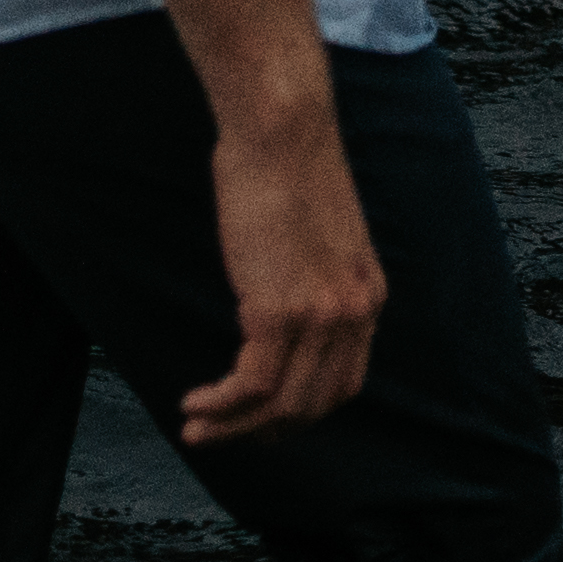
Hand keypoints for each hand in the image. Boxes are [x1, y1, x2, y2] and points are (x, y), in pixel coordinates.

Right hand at [179, 112, 388, 445]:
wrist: (281, 128)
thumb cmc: (284, 165)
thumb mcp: (317, 230)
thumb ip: (310, 272)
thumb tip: (279, 291)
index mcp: (367, 295)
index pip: (344, 381)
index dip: (302, 409)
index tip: (264, 417)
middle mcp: (353, 313)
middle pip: (314, 404)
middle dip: (266, 430)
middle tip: (224, 434)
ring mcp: (319, 316)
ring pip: (281, 404)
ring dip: (235, 428)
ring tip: (196, 430)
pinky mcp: (277, 309)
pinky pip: (251, 385)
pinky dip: (221, 407)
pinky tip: (195, 406)